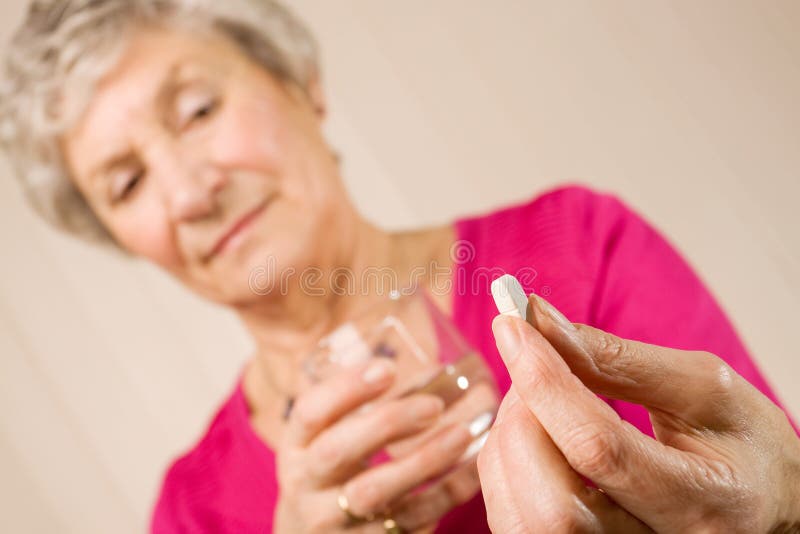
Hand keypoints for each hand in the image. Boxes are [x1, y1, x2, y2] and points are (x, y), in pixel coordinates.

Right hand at [273, 359, 476, 532]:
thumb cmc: (329, 471)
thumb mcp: (322, 437)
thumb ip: (352, 405)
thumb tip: (415, 359)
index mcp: (296, 446)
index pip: (309, 413)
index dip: (346, 389)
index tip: (387, 368)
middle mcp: (306, 483)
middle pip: (337, 451)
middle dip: (386, 424)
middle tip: (433, 405)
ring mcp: (333, 519)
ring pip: (373, 492)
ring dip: (421, 461)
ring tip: (461, 434)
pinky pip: (408, 522)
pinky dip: (443, 496)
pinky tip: (469, 472)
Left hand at [478, 294, 799, 532]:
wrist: (764, 508)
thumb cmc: (744, 446)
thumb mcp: (704, 388)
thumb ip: (620, 360)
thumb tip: (541, 323)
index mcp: (701, 502)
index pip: (599, 449)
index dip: (545, 382)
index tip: (513, 326)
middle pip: (551, 501)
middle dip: (523, 413)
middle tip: (530, 358)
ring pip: (522, 515)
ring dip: (509, 437)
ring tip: (538, 392)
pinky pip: (514, 519)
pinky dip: (508, 464)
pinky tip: (535, 430)